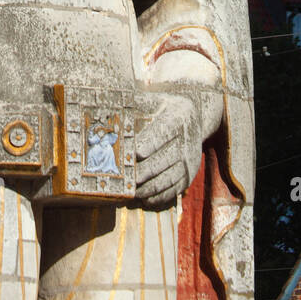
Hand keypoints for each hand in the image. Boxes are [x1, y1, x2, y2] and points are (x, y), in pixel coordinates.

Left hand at [134, 92, 201, 208]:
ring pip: (170, 177)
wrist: (192, 116)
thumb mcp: (153, 99)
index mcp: (178, 116)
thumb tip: (107, 110)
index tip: (136, 153)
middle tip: (128, 180)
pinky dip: (159, 197)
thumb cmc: (162, 106)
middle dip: (146, 171)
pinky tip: (144, 200)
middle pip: (166, 158)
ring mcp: (189, 159)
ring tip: (132, 194)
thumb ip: (133, 103)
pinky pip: (174, 189)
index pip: (165, 131)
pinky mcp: (188, 175)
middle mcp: (187, 139)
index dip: (151, 143)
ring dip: (151, 188)